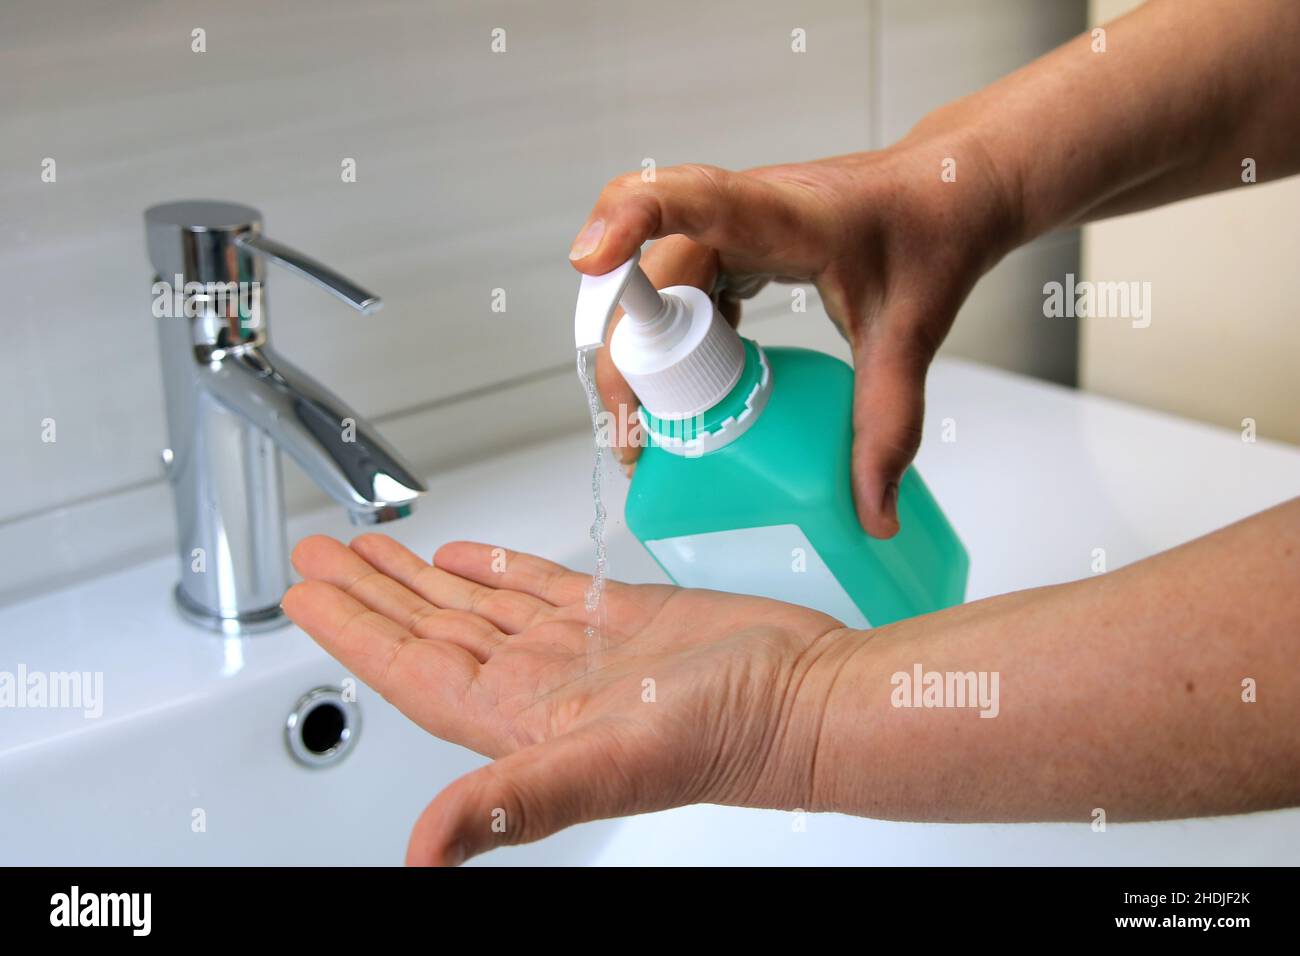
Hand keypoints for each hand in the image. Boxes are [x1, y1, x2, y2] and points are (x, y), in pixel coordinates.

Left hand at [282, 533, 858, 864]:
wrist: (808, 698)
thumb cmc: (730, 736)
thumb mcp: (608, 764)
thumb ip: (512, 802)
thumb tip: (420, 856)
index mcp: (519, 718)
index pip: (410, 670)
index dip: (352, 633)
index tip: (304, 594)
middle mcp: (538, 684)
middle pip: (429, 632)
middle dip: (369, 594)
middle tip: (318, 554)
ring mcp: (578, 651)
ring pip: (475, 606)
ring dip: (420, 578)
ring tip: (372, 548)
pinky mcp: (619, 618)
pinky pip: (539, 587)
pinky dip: (496, 567)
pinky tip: (464, 555)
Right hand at [568, 131, 1020, 537]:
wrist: (947, 190)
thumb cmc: (931, 233)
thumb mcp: (911, 334)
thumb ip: (888, 425)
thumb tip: (874, 515)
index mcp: (781, 214)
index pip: (688, 196)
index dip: (627, 219)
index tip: (587, 262)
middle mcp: (739, 211)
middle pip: (650, 276)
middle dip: (630, 359)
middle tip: (638, 442)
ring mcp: (729, 227)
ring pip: (654, 289)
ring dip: (645, 358)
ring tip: (655, 434)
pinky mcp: (730, 245)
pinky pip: (679, 293)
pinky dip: (676, 345)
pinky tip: (697, 391)